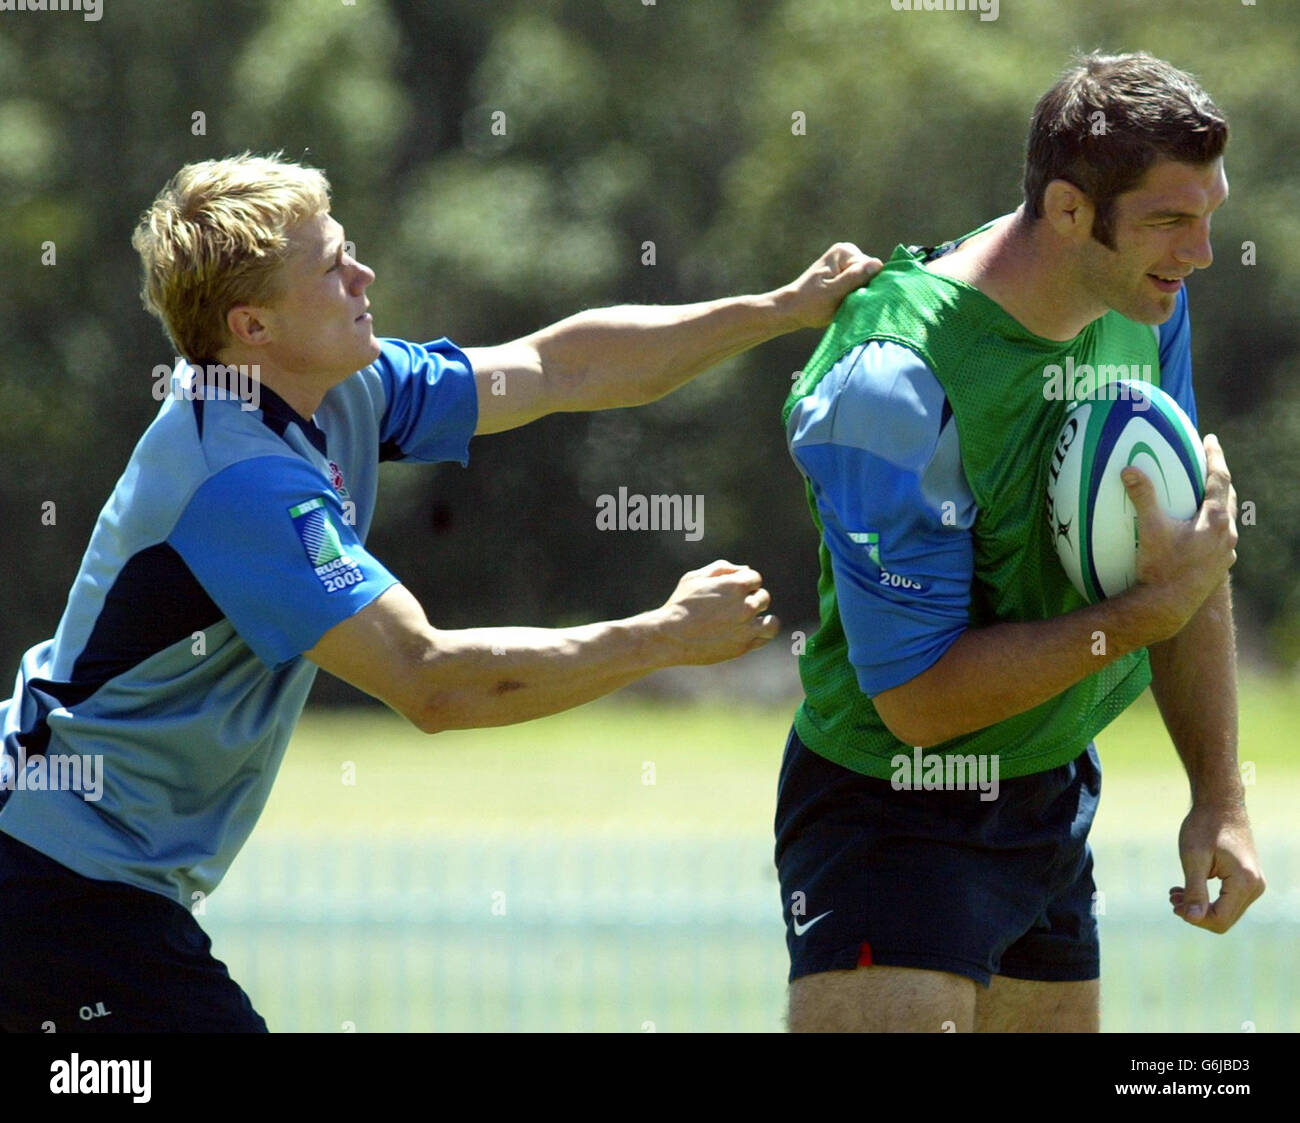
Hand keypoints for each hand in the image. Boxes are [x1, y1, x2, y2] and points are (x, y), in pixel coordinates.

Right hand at [656, 560, 779, 664]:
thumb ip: (722, 569)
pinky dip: (760, 634)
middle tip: (733, 606)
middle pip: (763, 598)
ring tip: (751, 620)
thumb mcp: (696, 577)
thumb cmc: (681, 604)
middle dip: (751, 599)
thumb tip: (745, 569)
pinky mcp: (743, 646)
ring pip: (771, 622)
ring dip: (764, 618)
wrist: (670, 636)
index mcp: (736, 585)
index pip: (755, 578)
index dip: (744, 582)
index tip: (732, 590)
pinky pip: (763, 639)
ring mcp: (746, 628)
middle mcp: (745, 606)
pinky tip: (750, 632)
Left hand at [776, 242, 883, 330]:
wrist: (792, 309)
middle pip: (871, 275)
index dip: (865, 287)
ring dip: (858, 294)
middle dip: (862, 290)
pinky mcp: (845, 273)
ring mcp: (846, 262)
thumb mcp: (834, 293)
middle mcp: (848, 251)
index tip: (847, 297)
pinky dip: (854, 295)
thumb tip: (878, 264)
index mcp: (845, 251)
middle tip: (844, 302)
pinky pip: (860, 285)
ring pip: (867, 282)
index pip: (872, 270)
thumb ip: (855, 278)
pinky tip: (842, 301)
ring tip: (841, 302)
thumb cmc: (810, 303)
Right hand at [1121, 433, 1237, 642]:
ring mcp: (1225, 553)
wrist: (1169, 608)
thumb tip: (1129, 469)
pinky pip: (1219, 541)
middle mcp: (1227, 534)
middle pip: (1228, 497)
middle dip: (1220, 478)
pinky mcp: (1219, 569)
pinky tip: (1197, 535)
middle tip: (1210, 464)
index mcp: (1215, 519)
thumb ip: (1142, 496)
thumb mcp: (1149, 529)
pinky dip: (1211, 529)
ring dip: (1218, 505)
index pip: (1219, 478)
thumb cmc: (1160, 568)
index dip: (1214, 456)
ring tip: (1206, 498)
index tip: (1210, 439)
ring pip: (1227, 521)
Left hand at [1170, 802, 1265, 932]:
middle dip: (1196, 913)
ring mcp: (1254, 884)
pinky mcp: (1248, 880)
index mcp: (1244, 882)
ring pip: (1226, 911)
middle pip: (1224, 918)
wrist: (1220, 805)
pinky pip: (1229, 900)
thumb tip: (1193, 918)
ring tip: (1175, 894)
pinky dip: (1208, 899)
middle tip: (1172, 899)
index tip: (1174, 903)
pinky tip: (1186, 890)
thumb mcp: (1193, 858)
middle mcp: (1255, 887)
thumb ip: (1195, 890)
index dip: (1195, 918)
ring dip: (1200, 906)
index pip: (1220, 919)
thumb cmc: (1204, 827)